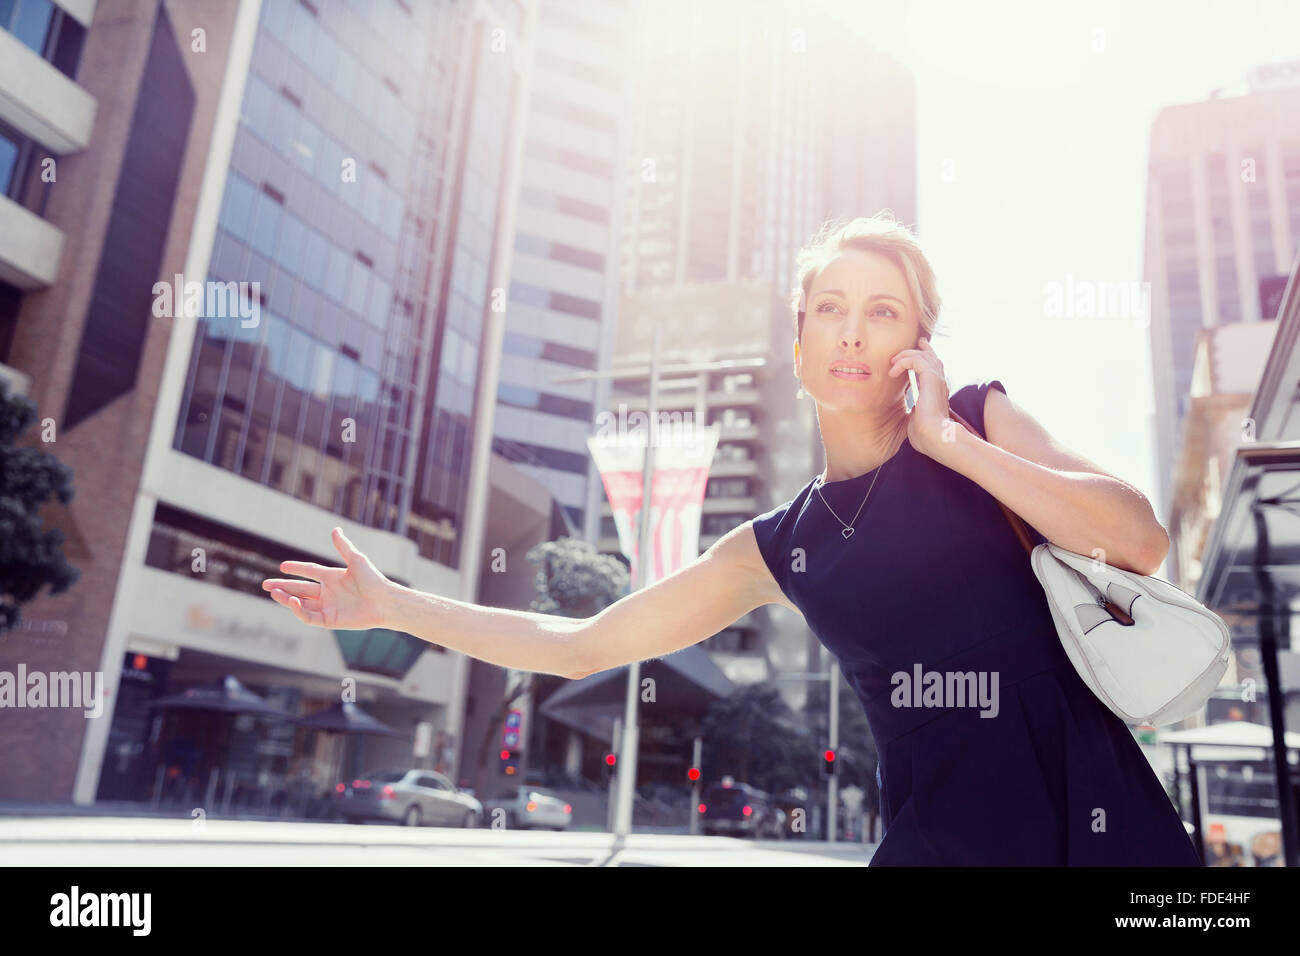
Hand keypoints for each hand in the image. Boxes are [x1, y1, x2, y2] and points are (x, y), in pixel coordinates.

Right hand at [261, 527, 391, 628]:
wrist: (385, 602)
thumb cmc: (374, 580)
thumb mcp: (356, 560)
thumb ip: (343, 546)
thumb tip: (335, 529)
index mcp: (333, 577)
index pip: (310, 571)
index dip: (296, 568)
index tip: (282, 566)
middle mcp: (329, 592)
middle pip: (300, 588)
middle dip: (283, 586)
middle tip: (265, 584)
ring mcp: (328, 606)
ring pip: (301, 603)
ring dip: (286, 598)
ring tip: (273, 592)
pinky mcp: (330, 620)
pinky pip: (309, 616)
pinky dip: (299, 610)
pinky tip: (292, 601)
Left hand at [888, 338, 950, 458]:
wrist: (935, 438)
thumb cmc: (925, 435)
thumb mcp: (917, 419)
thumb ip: (915, 411)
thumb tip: (910, 413)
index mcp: (937, 392)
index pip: (933, 369)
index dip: (925, 357)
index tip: (918, 349)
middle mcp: (940, 383)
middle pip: (931, 357)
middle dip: (918, 349)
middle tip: (901, 352)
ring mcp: (937, 380)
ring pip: (923, 355)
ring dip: (906, 355)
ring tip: (892, 363)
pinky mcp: (932, 379)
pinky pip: (917, 360)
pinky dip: (904, 361)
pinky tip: (893, 372)